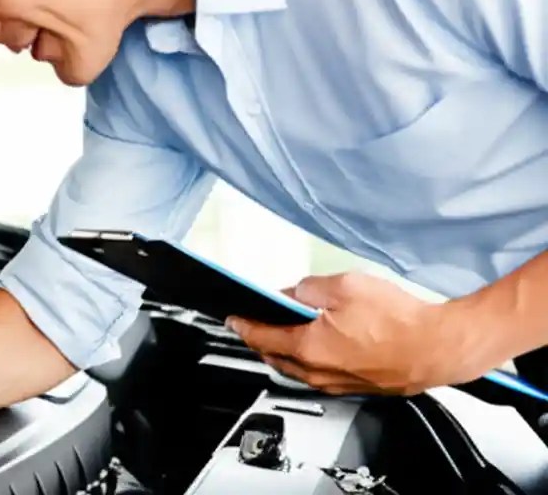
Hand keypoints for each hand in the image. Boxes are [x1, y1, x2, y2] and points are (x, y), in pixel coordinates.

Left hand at [225, 272, 485, 395]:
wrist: (440, 347)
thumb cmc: (399, 321)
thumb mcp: (345, 286)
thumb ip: (311, 287)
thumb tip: (296, 291)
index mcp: (308, 348)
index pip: (261, 338)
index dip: (244, 326)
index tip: (234, 319)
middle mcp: (319, 373)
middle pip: (276, 358)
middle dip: (262, 341)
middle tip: (255, 325)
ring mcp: (339, 384)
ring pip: (299, 370)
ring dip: (286, 352)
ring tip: (284, 333)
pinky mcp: (359, 386)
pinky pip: (323, 375)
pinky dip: (312, 360)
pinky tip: (321, 345)